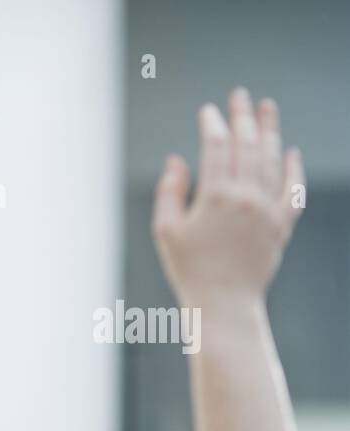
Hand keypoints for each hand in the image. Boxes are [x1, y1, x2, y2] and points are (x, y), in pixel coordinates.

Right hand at [153, 89, 303, 306]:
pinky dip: (292, 168)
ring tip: (267, 110)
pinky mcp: (282, 225)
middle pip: (248, 145)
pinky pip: (294, 189)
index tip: (208, 111)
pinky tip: (289, 153)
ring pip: (272, 160)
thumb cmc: (188, 269)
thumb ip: (169, 192)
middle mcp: (246, 198)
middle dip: (243, 117)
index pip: (217, 147)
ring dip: (270, 131)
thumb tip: (177, 161)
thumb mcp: (166, 231)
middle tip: (240, 96)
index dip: (213, 124)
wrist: (223, 304)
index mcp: (215, 197)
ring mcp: (268, 209)